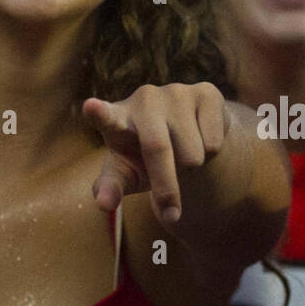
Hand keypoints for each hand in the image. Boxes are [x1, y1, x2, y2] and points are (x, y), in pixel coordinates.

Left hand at [82, 83, 228, 229]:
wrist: (187, 133)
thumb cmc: (144, 157)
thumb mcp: (126, 173)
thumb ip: (111, 187)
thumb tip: (104, 204)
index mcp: (117, 119)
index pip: (106, 116)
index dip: (99, 113)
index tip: (90, 107)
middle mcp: (145, 99)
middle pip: (158, 149)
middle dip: (166, 188)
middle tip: (171, 213)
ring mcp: (177, 92)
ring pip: (193, 153)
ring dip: (190, 166)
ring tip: (183, 154)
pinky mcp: (206, 93)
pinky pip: (213, 142)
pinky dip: (210, 153)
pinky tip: (201, 139)